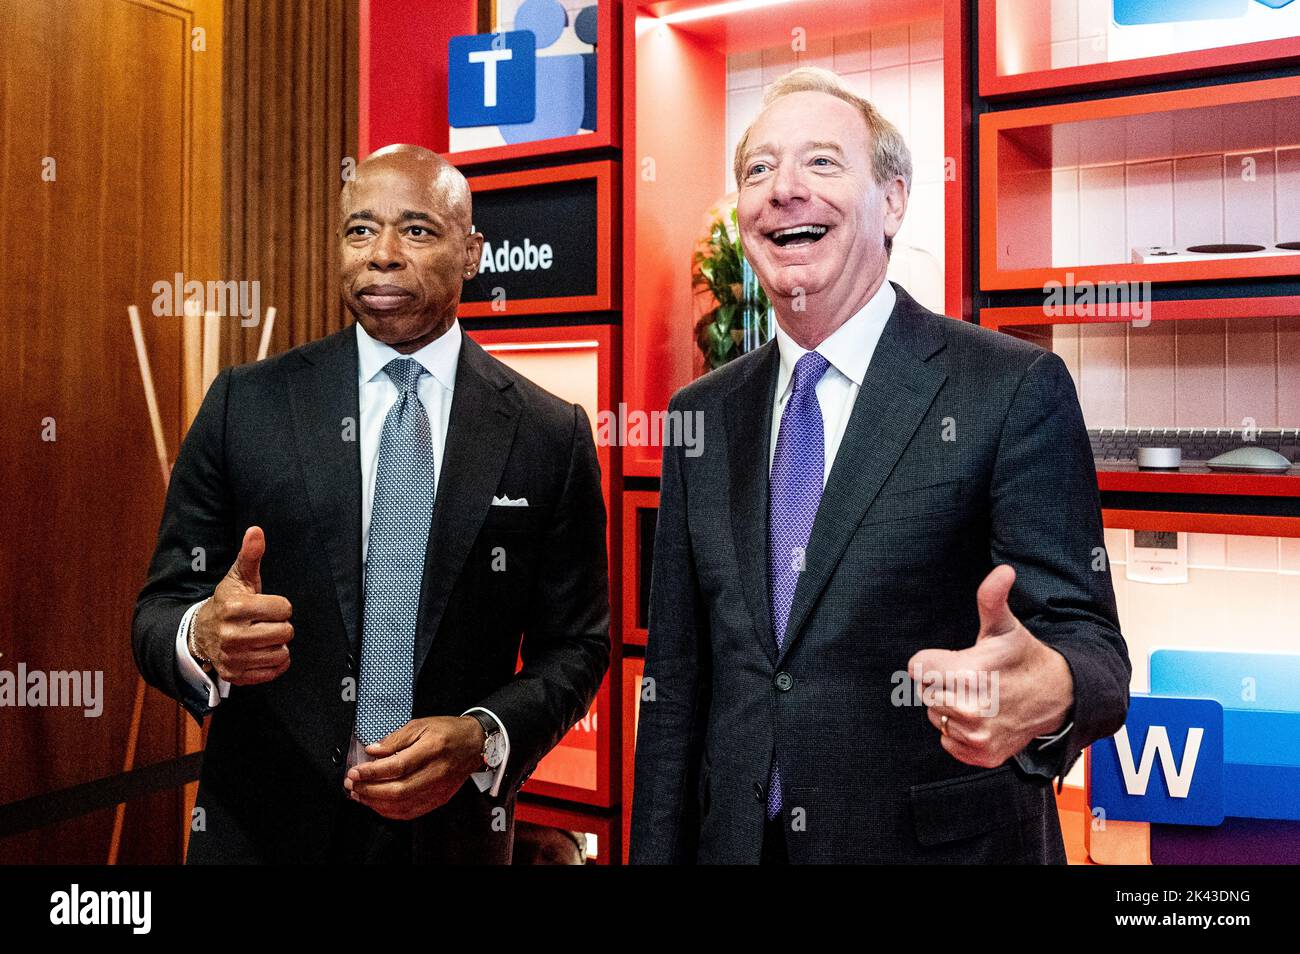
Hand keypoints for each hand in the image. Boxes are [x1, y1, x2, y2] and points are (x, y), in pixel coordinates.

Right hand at [191, 526, 293, 685]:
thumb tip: (256, 531)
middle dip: (280, 625)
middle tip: (265, 622)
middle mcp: (232, 636)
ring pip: (281, 653)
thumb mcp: (238, 577)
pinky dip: (274, 662)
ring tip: (262, 636)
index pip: (284, 609)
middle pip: (285, 632)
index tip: (266, 606)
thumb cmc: (227, 602)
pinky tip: (262, 651)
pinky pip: (274, 671)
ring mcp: (233, 658)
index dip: (280, 606)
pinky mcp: (236, 675)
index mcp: (235, 609)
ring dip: (277, 644)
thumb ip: (250, 555)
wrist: (201, 632)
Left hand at [344, 716, 484, 820]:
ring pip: (403, 805)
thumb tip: (373, 751)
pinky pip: (411, 812)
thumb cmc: (448, 732)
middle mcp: (437, 772)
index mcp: (432, 749)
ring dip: (376, 803)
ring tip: (360, 795)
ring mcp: (439, 789)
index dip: (373, 772)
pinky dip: (390, 811)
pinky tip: (378, 804)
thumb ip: (395, 739)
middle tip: (352, 785)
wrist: (474, 744)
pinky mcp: (439, 799)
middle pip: (398, 790)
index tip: (355, 772)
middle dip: (369, 790)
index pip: (398, 766)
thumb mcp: (420, 725)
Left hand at [907, 564, 1072, 768]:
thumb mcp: (1005, 626)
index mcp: (968, 675)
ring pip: (936, 717)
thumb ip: (992, 598)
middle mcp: (970, 710)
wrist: (1058, 697)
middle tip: (972, 677)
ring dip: (950, 707)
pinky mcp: (982, 755)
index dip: (934, 661)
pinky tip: (982, 717)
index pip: (917, 668)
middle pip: (925, 693)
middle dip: (943, 683)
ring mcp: (977, 736)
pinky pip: (948, 742)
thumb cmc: (1023, 657)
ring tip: (980, 696)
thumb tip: (1003, 571)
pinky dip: (959, 732)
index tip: (957, 659)